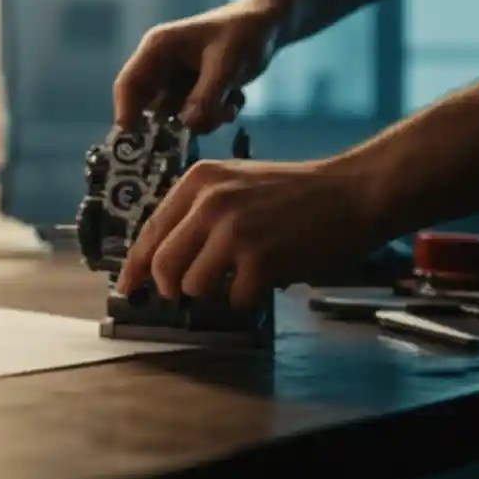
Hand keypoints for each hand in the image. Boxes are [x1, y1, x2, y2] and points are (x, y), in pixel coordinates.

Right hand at [114, 1, 279, 132]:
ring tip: (229, 108)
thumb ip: (206, 96)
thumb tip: (187, 125)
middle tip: (191, 139)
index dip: (126, 114)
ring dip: (202, 120)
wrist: (270, 26)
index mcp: (157, 49)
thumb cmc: (245, 34)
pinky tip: (235, 100)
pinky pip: (193, 115)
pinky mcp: (192, 90)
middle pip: (148, 106)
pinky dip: (213, 116)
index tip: (134, 142)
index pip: (128, 85)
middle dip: (172, 124)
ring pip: (174, 116)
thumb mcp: (227, 64)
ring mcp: (176, 79)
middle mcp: (160, 65)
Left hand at [116, 158, 380, 307]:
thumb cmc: (294, 193)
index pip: (150, 231)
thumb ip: (197, 213)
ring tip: (239, 274)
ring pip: (192, 285)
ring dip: (213, 291)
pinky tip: (266, 277)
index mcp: (198, 181)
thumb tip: (160, 260)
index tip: (126, 286)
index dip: (134, 265)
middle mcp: (210, 202)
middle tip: (182, 294)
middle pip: (163, 265)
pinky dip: (247, 297)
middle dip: (170, 287)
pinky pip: (233, 298)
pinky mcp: (260, 258)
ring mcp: (234, 231)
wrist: (351, 192)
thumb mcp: (235, 184)